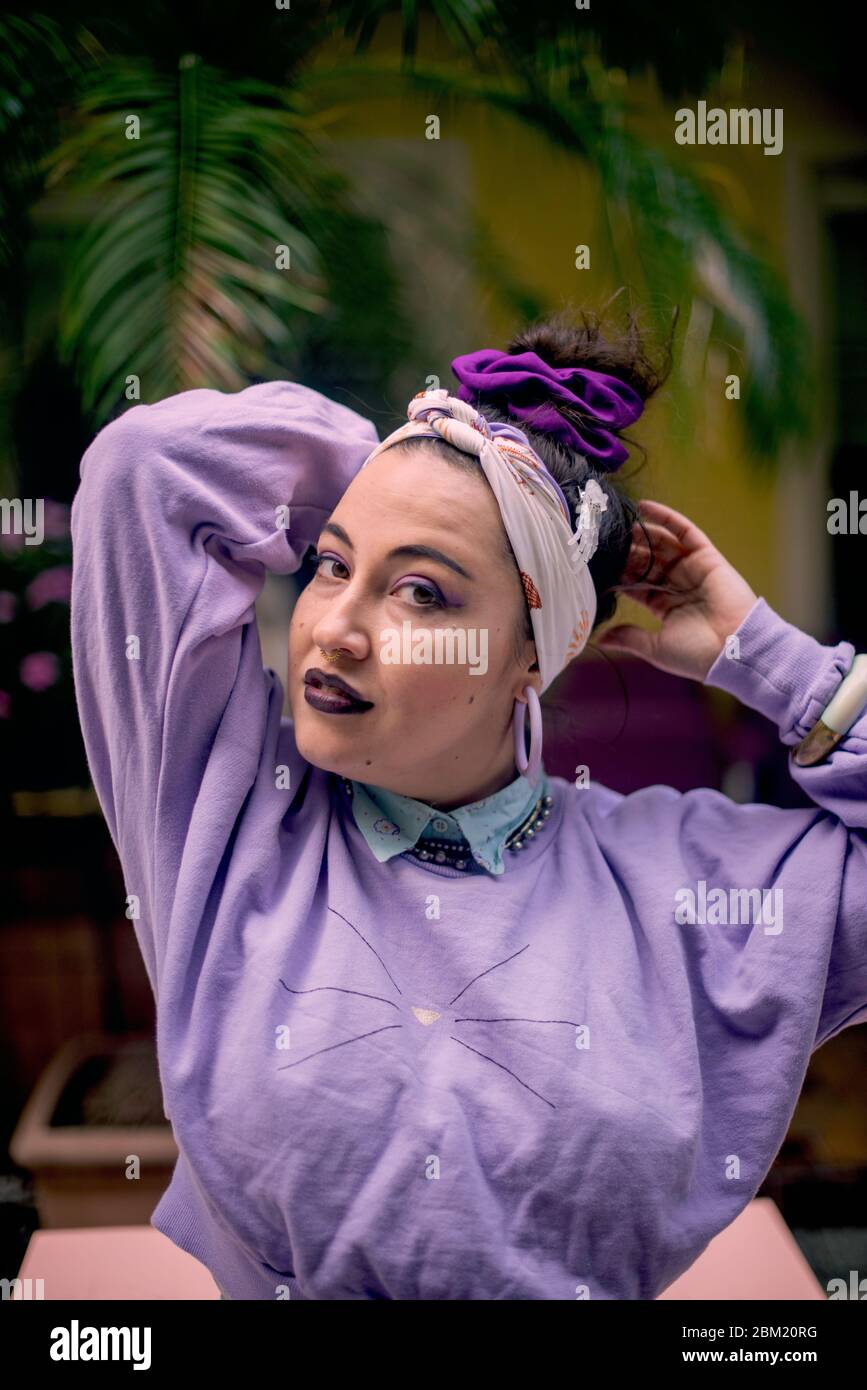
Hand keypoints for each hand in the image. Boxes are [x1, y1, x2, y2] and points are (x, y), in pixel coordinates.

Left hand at [595, 499, 758, 681]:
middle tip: (603, 539)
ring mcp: (692, 569)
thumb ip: (629, 637)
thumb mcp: (656, 648)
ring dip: (641, 533)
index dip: (618, 574)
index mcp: (665, 606)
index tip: (596, 563)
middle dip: (626, 551)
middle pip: (647, 562)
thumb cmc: (697, 654)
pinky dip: (666, 518)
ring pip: (662, 545)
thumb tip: (601, 638)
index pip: (636, 584)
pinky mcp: (706, 557)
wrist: (734, 648)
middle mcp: (677, 585)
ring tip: (618, 523)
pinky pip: (684, 532)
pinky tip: (644, 506)